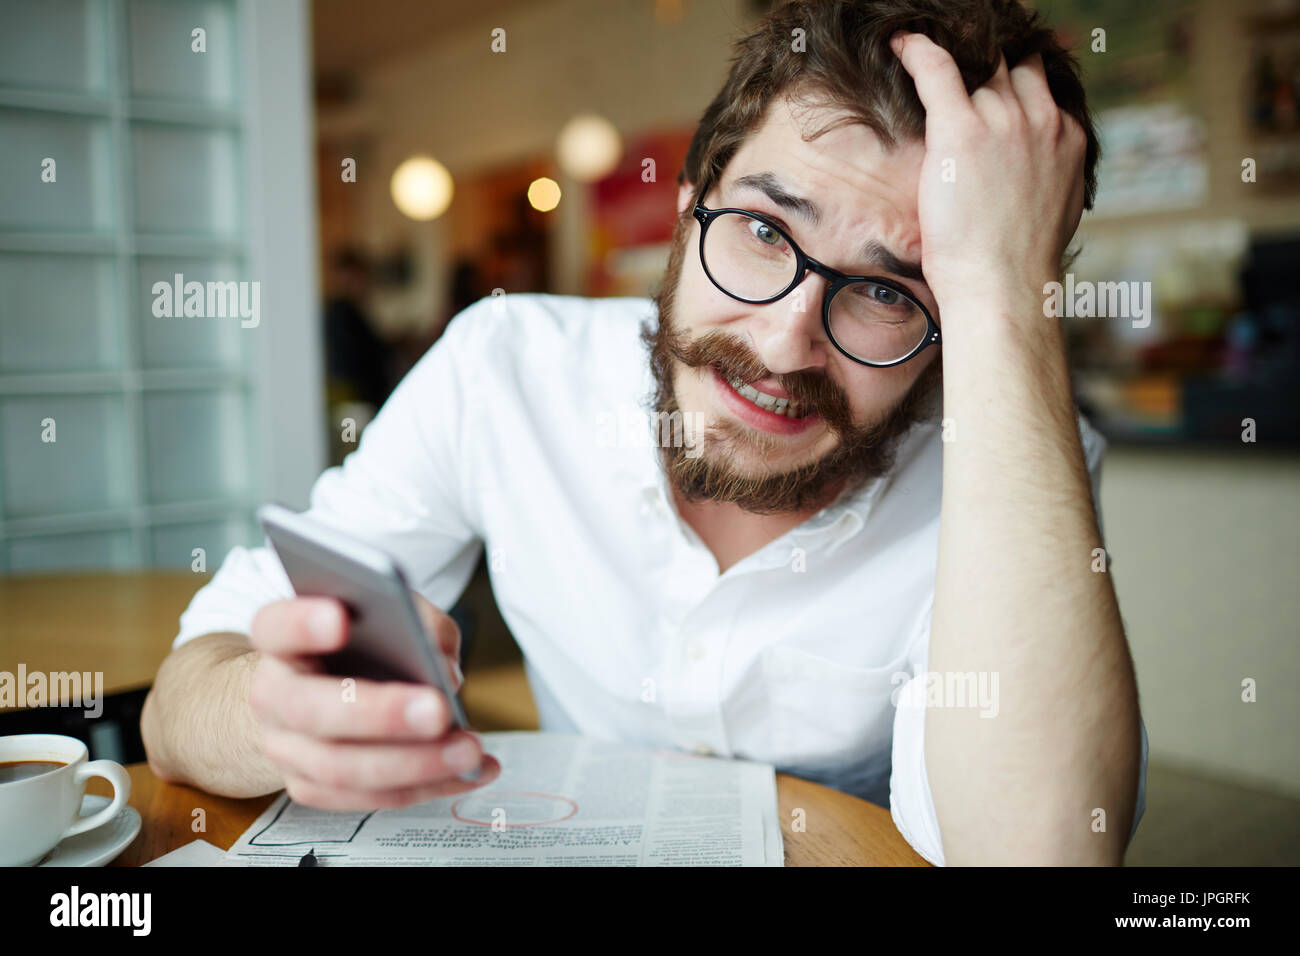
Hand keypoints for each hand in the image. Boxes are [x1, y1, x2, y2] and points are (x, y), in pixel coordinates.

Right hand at [247, 592, 499, 809]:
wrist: (315, 688)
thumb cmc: (359, 643)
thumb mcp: (391, 612)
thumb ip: (419, 622)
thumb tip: (445, 672)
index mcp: (279, 640)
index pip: (277, 626)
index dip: (303, 623)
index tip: (340, 619)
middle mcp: (271, 695)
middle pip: (312, 710)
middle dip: (380, 714)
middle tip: (439, 710)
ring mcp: (286, 748)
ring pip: (341, 768)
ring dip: (414, 764)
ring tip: (469, 750)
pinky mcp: (312, 786)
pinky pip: (369, 797)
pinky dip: (427, 786)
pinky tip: (473, 771)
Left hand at [890, 32, 1086, 307]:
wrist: (1004, 286)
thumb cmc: (1017, 267)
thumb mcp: (1053, 211)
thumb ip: (1047, 176)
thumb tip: (1033, 175)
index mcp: (1065, 139)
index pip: (1039, 86)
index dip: (1015, 77)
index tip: (995, 79)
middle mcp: (1040, 120)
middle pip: (1011, 69)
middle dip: (988, 64)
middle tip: (960, 64)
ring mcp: (1003, 122)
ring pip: (978, 69)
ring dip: (957, 62)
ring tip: (928, 55)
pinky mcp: (962, 130)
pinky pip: (939, 69)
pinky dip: (918, 51)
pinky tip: (902, 43)